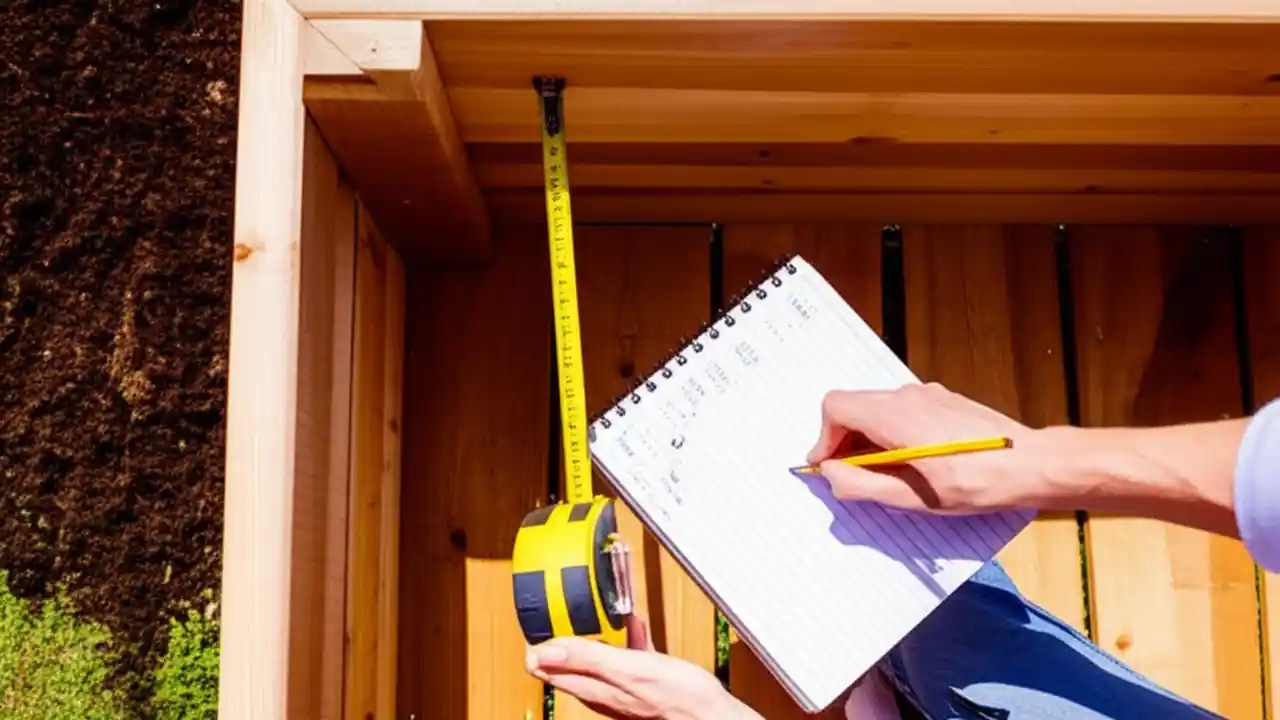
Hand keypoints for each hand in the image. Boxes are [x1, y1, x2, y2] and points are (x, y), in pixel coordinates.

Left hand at [525, 615, 761, 719]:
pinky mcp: (643, 685)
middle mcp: (604, 692)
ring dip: (592, 638)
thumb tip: (541, 652)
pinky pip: (626, 659)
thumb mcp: (627, 669)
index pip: (549, 669)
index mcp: (594, 688)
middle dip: (560, 641)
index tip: (532, 625)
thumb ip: (584, 657)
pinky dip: (625, 640)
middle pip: (570, 665)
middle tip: (552, 617)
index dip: (538, 647)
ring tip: (590, 616)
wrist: (710, 715)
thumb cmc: (677, 697)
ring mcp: (623, 689)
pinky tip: (634, 627)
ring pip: (597, 661)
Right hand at [806, 383, 1060, 512]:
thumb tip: (830, 473)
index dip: (824, 439)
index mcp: (895, 416)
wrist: (1031, 464)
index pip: (835, 408)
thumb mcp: (912, 497)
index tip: (828, 467)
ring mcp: (928, 393)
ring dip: (868, 435)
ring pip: (877, 406)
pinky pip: (901, 408)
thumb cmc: (976, 484)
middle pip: (853, 405)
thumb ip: (861, 484)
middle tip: (852, 473)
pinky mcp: (944, 399)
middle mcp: (908, 395)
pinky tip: (911, 459)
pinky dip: (891, 430)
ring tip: (885, 471)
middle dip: (843, 439)